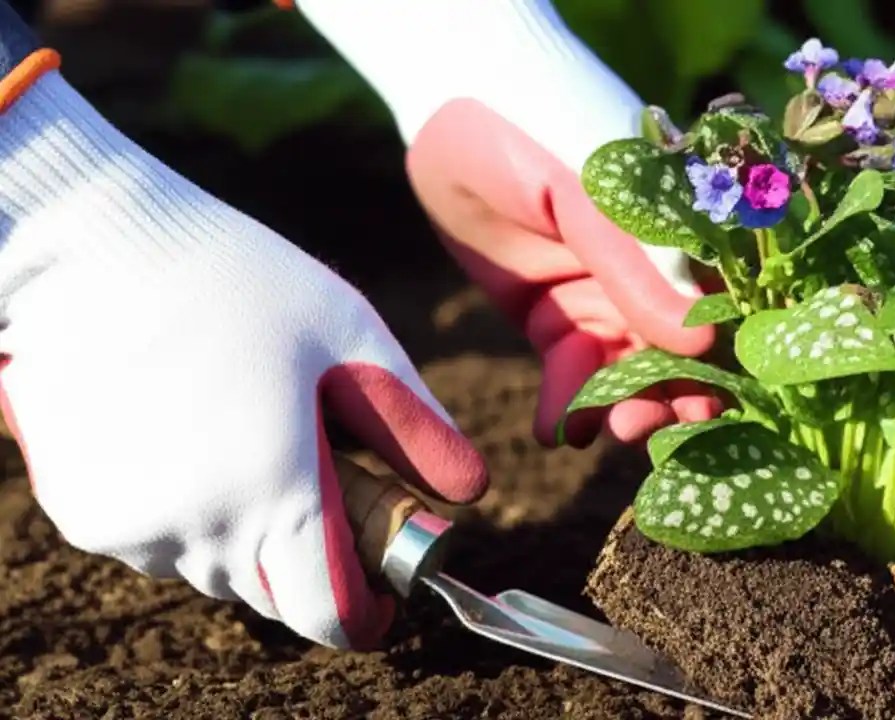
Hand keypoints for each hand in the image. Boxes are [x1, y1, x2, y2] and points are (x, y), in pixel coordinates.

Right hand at [0, 71, 486, 649]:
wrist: (90, 246)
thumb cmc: (238, 280)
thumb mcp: (349, 336)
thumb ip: (415, 427)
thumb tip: (471, 490)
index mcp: (278, 489)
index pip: (328, 613)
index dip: (363, 608)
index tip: (378, 583)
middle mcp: (202, 528)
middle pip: (275, 593)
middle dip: (307, 556)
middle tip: (311, 469)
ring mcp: (134, 528)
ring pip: (213, 569)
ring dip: (241, 531)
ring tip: (240, 435)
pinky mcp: (84, 512)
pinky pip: (155, 542)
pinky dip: (181, 511)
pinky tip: (182, 435)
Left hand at [292, 0, 720, 447]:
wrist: (450, 105)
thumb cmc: (537, 123)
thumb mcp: (590, 197)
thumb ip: (639, 271)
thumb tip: (704, 345)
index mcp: (688, 228)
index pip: (723, 304)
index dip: (721, 360)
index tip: (710, 405)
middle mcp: (655, 269)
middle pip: (678, 350)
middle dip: (667, 395)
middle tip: (646, 428)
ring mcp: (605, 294)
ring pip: (627, 369)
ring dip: (618, 407)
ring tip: (599, 431)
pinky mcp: (555, 315)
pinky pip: (571, 371)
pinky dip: (566, 404)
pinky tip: (556, 430)